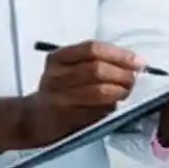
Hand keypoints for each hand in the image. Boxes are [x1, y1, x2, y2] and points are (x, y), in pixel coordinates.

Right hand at [0, 40, 142, 150]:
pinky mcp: (63, 118)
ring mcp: (58, 97)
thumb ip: (93, 64)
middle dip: (122, 74)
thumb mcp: (67, 70)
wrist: (30, 118)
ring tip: (127, 93)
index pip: (92, 49)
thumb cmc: (57, 92)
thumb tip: (132, 65)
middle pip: (96, 69)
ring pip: (97, 91)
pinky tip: (115, 107)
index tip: (138, 62)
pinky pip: (94, 111)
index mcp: (58, 58)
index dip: (119, 55)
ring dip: (119, 92)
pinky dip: (109, 108)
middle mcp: (55, 75)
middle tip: (134, 80)